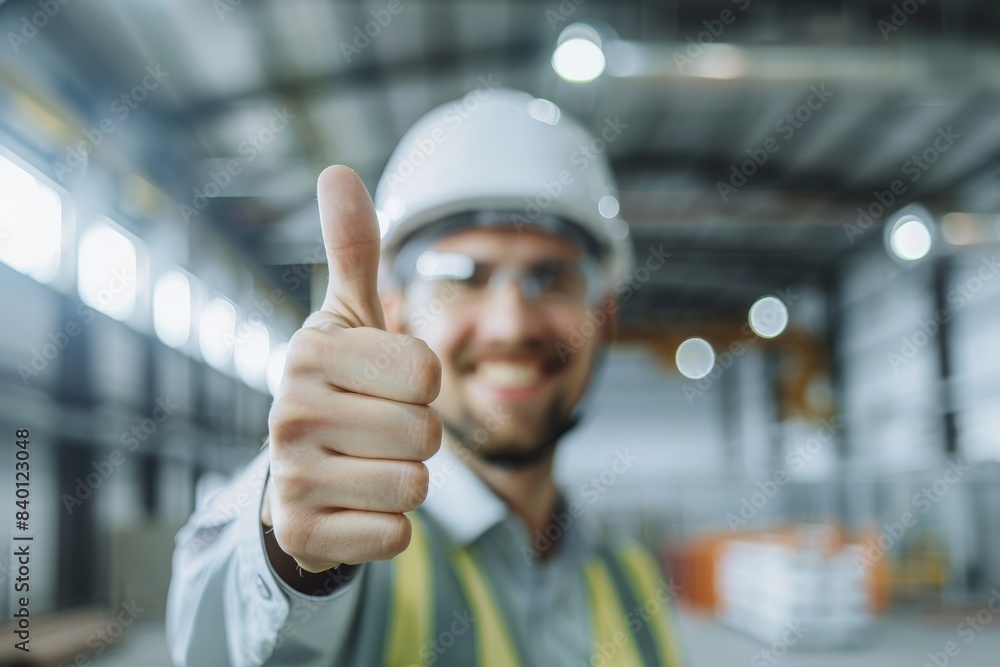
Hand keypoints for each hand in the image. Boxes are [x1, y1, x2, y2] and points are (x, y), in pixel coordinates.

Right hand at [261, 166, 441, 573]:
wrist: (298, 472)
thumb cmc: (341, 385)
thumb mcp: (348, 319)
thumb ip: (353, 251)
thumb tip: (337, 170)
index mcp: (310, 352)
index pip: (427, 373)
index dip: (424, 384)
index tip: (389, 384)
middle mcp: (290, 413)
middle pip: (426, 434)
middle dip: (419, 436)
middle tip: (378, 430)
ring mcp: (291, 479)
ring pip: (415, 487)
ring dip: (407, 481)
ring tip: (367, 465)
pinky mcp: (302, 535)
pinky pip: (396, 536)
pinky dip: (390, 525)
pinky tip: (355, 506)